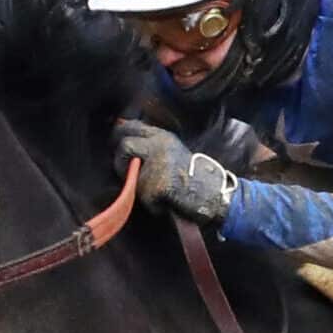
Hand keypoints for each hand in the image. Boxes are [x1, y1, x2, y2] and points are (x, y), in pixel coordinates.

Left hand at [114, 119, 235, 223]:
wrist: (216, 194)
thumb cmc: (193, 178)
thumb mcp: (173, 152)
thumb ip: (151, 147)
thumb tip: (124, 142)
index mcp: (163, 136)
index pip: (131, 126)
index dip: (119, 136)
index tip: (117, 146)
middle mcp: (160, 145)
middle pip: (124, 145)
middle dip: (120, 162)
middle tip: (129, 175)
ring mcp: (160, 163)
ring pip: (130, 174)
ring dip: (138, 186)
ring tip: (155, 192)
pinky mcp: (160, 184)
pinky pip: (145, 197)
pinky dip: (154, 206)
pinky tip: (167, 204)